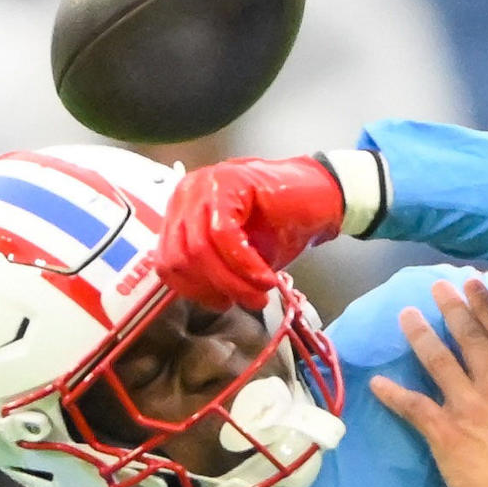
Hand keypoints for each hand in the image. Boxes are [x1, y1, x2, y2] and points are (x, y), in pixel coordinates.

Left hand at [156, 155, 345, 309]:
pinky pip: (223, 236)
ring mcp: (204, 186)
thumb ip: (210, 272)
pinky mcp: (228, 184)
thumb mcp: (237, 259)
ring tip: (260, 295)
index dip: (193, 290)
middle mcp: (185, 195)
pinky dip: (244, 265)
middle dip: (214, 288)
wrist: (321, 199)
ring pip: (199, 249)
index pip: (166, 261)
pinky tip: (266, 279)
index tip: (222, 302)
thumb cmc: (280, 227)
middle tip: (248, 301)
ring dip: (232, 281)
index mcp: (181, 213)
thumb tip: (201, 296)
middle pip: (179, 257)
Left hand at [369, 276, 487, 486]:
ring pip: (439, 361)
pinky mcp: (446, 432)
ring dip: (420, 335)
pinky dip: (393, 393)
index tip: (472, 284)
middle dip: (452, 309)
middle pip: (470, 338)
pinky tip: (377, 382)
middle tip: (437, 288)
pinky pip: (414, 406)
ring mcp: (469, 407)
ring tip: (406, 315)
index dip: (486, 307)